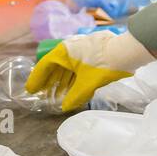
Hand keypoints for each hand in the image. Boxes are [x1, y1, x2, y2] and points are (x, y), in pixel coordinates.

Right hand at [25, 29, 152, 111]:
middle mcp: (69, 48)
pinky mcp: (90, 52)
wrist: (125, 52)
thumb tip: (65, 107)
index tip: (31, 90)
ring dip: (60, 81)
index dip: (36, 79)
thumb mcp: (87, 84)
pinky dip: (71, 78)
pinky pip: (75, 66)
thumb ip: (74, 96)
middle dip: (48, 82)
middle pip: (54, 66)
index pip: (44, 65)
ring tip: (56, 95)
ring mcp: (80, 49)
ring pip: (66, 67)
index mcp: (63, 52)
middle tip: (42, 94)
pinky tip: (71, 89)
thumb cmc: (103, 65)